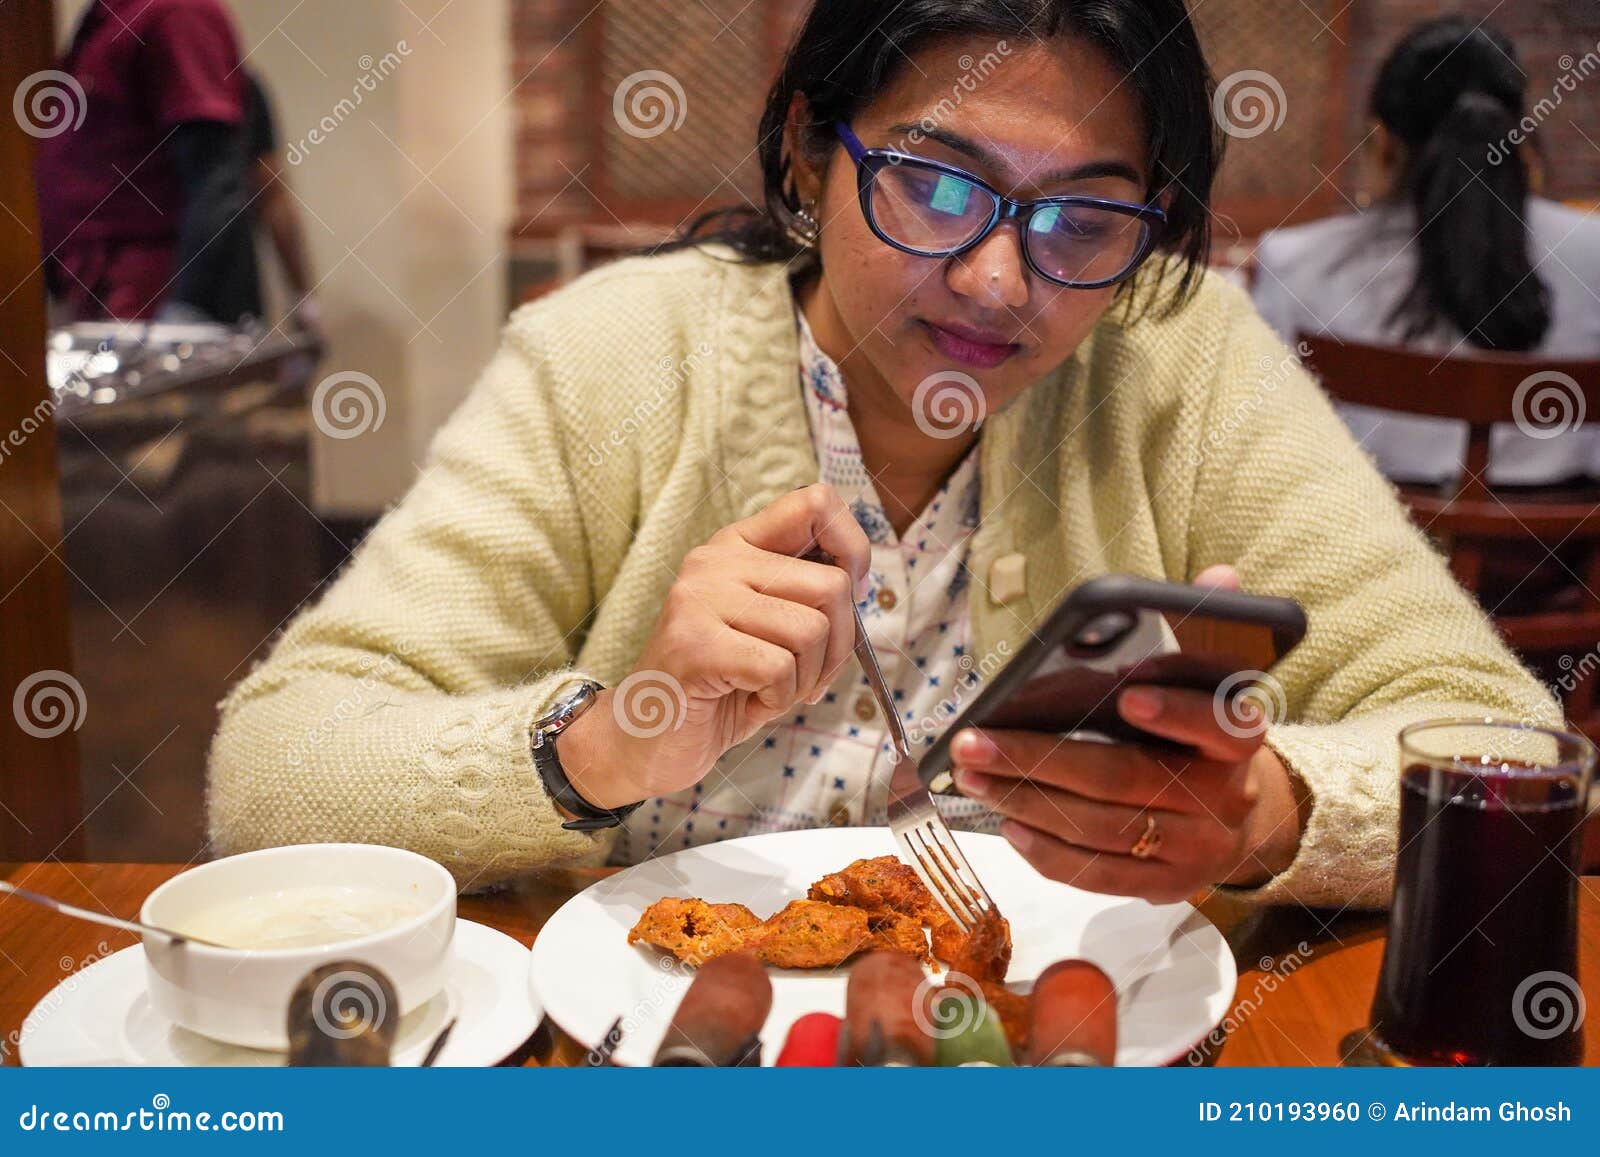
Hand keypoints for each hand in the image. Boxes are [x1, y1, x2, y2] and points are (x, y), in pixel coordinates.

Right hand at [559, 484, 870, 809]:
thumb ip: (807, 595)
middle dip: (841, 645)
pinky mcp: (694, 644)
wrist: (648, 740)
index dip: (853, 548)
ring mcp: (699, 599)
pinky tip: (751, 699)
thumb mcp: (770, 629)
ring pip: (812, 629)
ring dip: (807, 677)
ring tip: (771, 688)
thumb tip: (858, 582)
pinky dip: (781, 697)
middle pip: (831, 585)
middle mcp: (716, 561)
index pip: (816, 503)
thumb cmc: (720, 688)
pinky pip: (780, 667)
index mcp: (738, 546)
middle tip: (808, 676)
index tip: (849, 595)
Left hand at [949, 565, 1306, 902]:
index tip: (1127, 695)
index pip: (1216, 724)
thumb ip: (1210, 629)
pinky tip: (1008, 824)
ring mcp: (1195, 850)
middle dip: (1038, 759)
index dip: (1176, 713)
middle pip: (1123, 778)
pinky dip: (1049, 853)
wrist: (1248, 820)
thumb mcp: (1215, 684)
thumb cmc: (1205, 736)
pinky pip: (1100, 875)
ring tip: (972, 777)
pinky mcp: (1167, 888)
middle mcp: (1222, 798)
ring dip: (1025, 803)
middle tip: (973, 742)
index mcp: (1238, 739)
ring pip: (1100, 829)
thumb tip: (1218, 576)